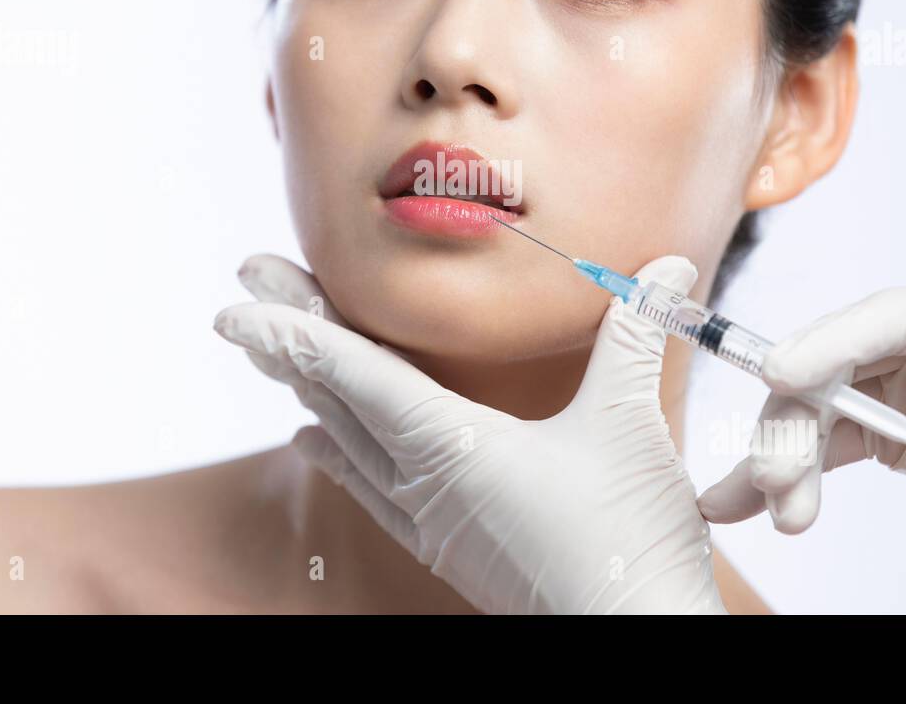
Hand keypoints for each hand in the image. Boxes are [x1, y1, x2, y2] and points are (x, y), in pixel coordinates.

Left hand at [214, 253, 726, 613]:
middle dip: (286, 337)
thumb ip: (633, 337)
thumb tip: (668, 266)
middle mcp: (423, 480)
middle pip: (335, 394)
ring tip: (267, 351)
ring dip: (305, 387)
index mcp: (451, 443)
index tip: (236, 300)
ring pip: (346, 439)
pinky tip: (310, 441)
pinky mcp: (447, 544)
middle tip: (242, 286)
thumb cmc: (624, 538)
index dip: (293, 328)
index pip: (351, 371)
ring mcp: (430, 517)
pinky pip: (369, 488)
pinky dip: (335, 454)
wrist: (630, 640)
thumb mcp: (628, 424)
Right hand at [697, 277, 905, 558]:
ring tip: (774, 509)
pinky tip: (751, 502)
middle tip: (773, 475)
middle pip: (838, 368)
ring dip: (787, 457)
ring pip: (821, 411)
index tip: (779, 373)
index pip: (892, 317)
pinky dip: (794, 477)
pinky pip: (830, 450)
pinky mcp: (895, 437)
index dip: (829, 341)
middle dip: (796, 421)